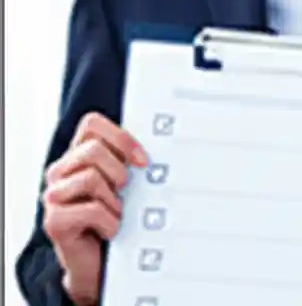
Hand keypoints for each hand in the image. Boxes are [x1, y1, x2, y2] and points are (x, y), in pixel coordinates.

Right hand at [42, 113, 146, 305]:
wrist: (101, 263)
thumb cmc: (119, 218)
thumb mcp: (127, 185)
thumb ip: (131, 161)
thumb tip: (161, 145)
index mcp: (77, 157)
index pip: (91, 124)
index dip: (120, 137)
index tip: (142, 160)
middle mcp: (60, 173)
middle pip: (92, 150)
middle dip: (119, 171)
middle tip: (123, 192)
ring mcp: (53, 197)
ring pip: (91, 178)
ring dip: (114, 200)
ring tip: (114, 213)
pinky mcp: (54, 222)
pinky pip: (91, 210)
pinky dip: (109, 222)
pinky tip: (108, 230)